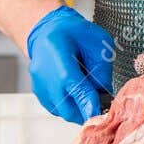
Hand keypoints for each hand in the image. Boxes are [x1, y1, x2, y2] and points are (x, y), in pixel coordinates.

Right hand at [26, 5, 114, 123]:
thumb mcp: (98, 42)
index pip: (76, 88)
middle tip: (102, 109)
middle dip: (86, 113)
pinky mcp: (38, 92)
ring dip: (78, 111)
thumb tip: (105, 94)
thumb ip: (101, 69)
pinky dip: (68, 106)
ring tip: (90, 99)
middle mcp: (45, 75)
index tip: (103, 115)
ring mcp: (39, 85)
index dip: (90, 104)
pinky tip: (77, 96)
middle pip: (66, 108)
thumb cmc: (74, 32)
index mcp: (60, 58)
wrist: (47, 29)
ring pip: (61, 111)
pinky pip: (55, 108)